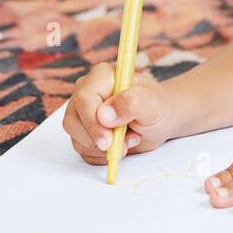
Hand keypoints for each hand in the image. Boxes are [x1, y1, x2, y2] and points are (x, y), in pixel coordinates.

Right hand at [63, 61, 179, 164]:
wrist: (160, 120)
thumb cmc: (157, 106)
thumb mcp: (152, 103)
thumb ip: (131, 103)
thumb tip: (104, 115)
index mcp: (101, 77)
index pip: (84, 100)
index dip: (93, 123)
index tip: (108, 141)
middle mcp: (86, 92)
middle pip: (73, 121)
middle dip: (97, 140)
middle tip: (123, 146)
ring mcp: (82, 112)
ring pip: (76, 138)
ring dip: (102, 149)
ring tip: (129, 140)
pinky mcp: (83, 131)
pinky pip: (83, 150)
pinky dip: (101, 155)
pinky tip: (120, 146)